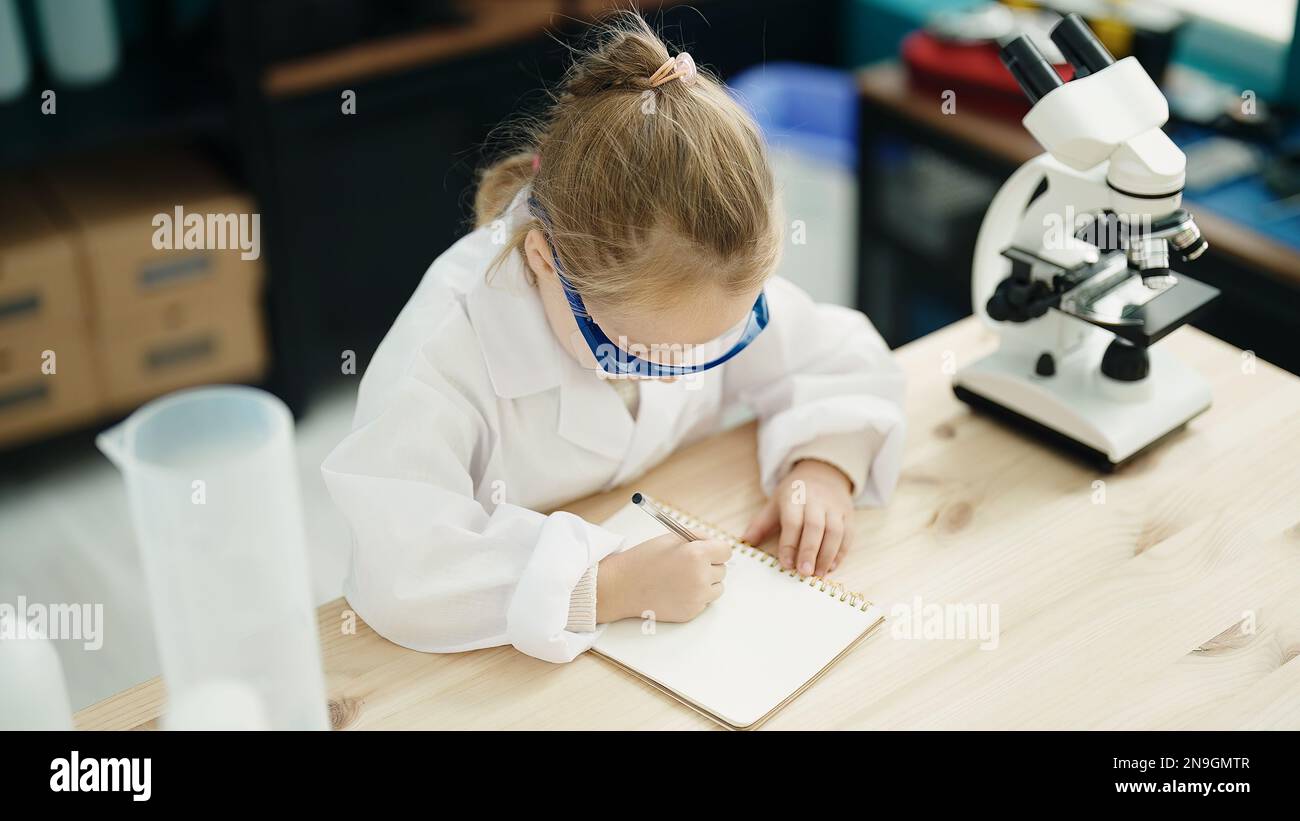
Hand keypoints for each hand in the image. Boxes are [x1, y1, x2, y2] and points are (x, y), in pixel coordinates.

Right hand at [596, 534, 729, 622]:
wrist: (622, 587)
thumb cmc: (644, 559)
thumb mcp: (671, 538)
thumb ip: (698, 537)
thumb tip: (716, 543)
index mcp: (697, 554)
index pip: (727, 551)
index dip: (716, 549)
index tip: (708, 551)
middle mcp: (700, 577)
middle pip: (723, 570)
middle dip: (709, 565)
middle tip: (687, 565)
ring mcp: (697, 598)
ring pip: (717, 588)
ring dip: (706, 582)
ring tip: (682, 578)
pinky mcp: (691, 612)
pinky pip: (704, 602)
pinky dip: (695, 597)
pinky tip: (675, 591)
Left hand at [742, 460, 853, 577]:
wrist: (822, 473)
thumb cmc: (795, 493)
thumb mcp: (775, 503)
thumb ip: (760, 524)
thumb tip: (745, 542)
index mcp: (794, 497)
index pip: (792, 521)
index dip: (789, 543)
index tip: (786, 564)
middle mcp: (816, 500)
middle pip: (815, 526)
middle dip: (810, 550)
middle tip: (804, 572)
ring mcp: (835, 507)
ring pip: (835, 531)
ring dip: (827, 555)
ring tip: (818, 574)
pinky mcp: (848, 514)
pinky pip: (848, 534)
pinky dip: (841, 552)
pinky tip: (831, 566)